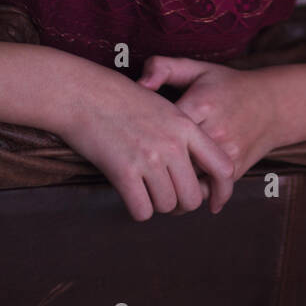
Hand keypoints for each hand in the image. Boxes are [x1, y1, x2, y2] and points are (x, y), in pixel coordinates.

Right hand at [60, 68, 234, 222]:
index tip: (214, 202)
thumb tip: (195, 165)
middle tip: (167, 198)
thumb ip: (182, 133)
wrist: (84, 94)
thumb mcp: (163, 105)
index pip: (222, 166)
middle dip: (181, 204)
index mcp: (186, 126)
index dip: (222, 191)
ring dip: (156, 205)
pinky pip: (142, 211)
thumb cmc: (120, 99)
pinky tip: (131, 194)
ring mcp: (149, 158)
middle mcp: (172, 144)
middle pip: (193, 196)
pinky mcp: (124, 172)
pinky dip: (137, 209)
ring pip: (167, 206)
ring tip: (145, 189)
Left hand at [138, 55, 281, 204]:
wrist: (272, 103)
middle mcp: (215, 129)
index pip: (162, 128)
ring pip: (189, 179)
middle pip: (172, 159)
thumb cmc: (227, 86)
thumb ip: (163, 68)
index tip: (133, 139)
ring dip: (170, 185)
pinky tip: (178, 190)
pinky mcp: (236, 169)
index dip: (143, 137)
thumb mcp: (197, 69)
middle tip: (137, 167)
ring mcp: (228, 152)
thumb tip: (139, 83)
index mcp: (201, 104)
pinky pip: (207, 191)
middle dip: (153, 166)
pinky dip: (191, 195)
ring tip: (154, 183)